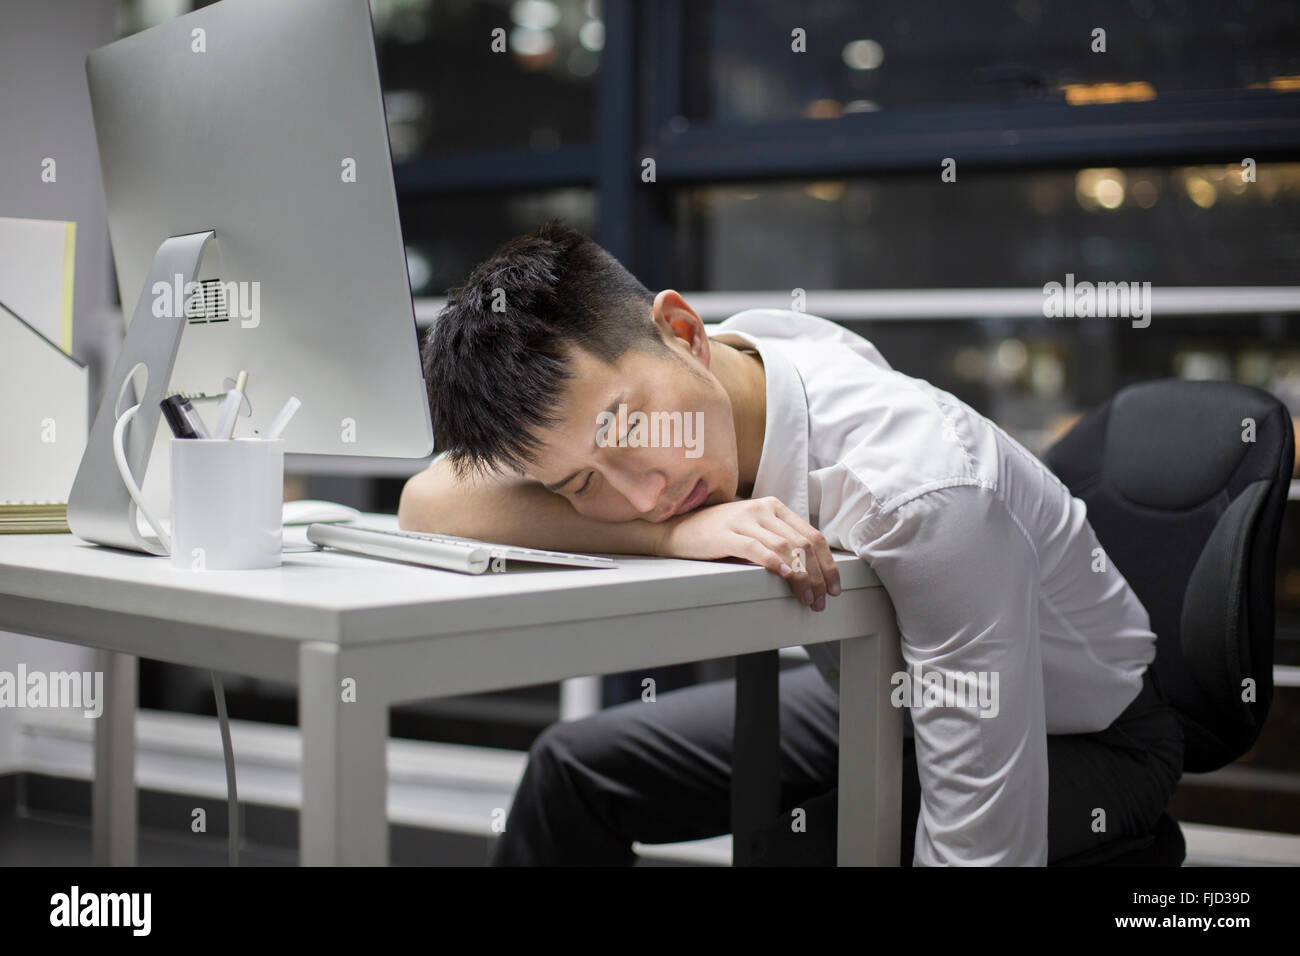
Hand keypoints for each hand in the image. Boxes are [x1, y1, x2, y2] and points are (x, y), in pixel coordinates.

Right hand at [652, 496, 840, 610]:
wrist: (678, 528)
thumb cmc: (718, 534)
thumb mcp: (753, 530)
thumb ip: (778, 540)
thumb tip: (811, 571)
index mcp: (774, 507)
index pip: (813, 535)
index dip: (828, 563)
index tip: (834, 586)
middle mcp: (763, 509)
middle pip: (804, 543)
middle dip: (819, 575)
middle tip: (823, 600)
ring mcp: (744, 520)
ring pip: (786, 548)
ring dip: (802, 577)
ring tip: (807, 598)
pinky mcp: (726, 534)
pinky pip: (756, 548)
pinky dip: (775, 563)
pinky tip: (785, 576)